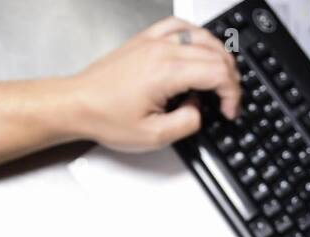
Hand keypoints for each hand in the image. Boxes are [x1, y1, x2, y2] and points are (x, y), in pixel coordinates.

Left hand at [64, 17, 240, 151]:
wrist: (77, 104)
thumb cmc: (105, 117)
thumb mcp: (153, 136)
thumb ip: (187, 123)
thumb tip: (200, 111)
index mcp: (167, 72)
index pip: (218, 72)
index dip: (232, 94)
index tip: (229, 111)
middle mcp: (163, 49)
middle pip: (216, 53)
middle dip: (230, 78)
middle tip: (228, 99)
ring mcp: (153, 41)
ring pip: (203, 36)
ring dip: (219, 56)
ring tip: (220, 77)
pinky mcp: (144, 40)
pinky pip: (179, 26)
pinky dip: (197, 36)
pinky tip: (200, 48)